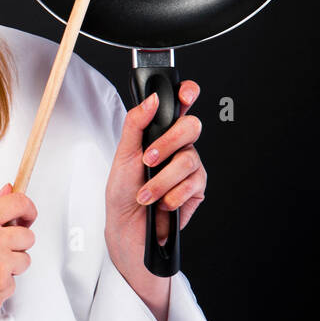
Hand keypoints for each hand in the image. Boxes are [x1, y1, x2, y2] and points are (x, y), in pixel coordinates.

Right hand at [0, 184, 36, 320]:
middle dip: (17, 243)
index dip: (28, 208)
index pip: (17, 203)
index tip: (28, 215)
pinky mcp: (1, 288)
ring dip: (11, 265)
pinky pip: (14, 282)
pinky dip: (1, 285)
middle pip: (27, 235)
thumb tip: (6, 192)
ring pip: (24, 260)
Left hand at [104, 81, 206, 305]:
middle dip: (168, 143)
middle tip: (148, 159)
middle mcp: (179, 146)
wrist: (127, 227)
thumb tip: (152, 99)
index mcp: (161, 132)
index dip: (188, 94)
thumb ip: (136, 123)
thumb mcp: (122, 154)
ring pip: (189, 160)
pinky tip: (161, 205)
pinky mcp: (197, 189)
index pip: (181, 105)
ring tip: (145, 195)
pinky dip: (172, 196)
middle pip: (192, 127)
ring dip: (162, 180)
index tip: (186, 94)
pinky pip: (193, 184)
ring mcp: (190, 167)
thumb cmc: (123, 191)